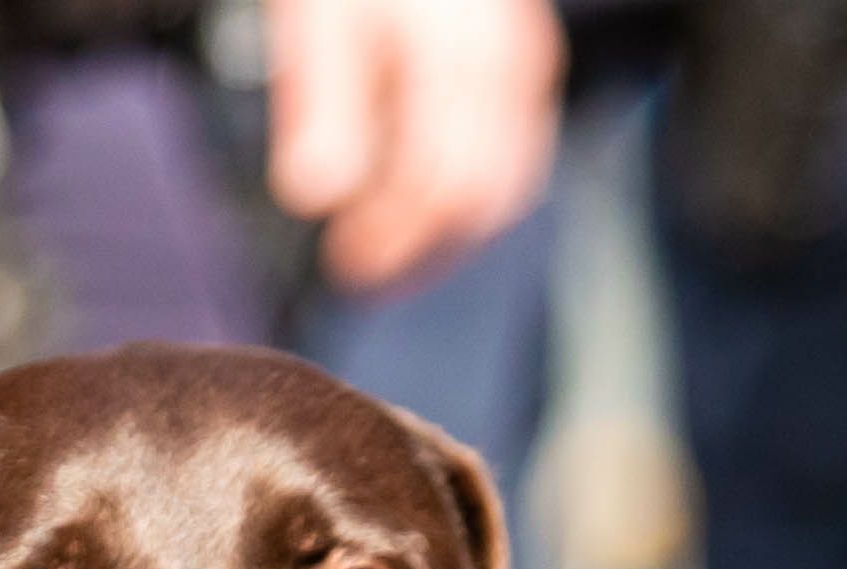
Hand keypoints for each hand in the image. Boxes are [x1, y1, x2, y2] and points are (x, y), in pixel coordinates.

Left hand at [264, 0, 564, 293]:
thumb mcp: (320, 16)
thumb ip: (323, 103)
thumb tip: (318, 195)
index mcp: (463, 58)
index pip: (442, 185)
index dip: (393, 237)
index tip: (343, 261)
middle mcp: (512, 63)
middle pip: (485, 194)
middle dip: (422, 242)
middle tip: (361, 265)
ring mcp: (528, 58)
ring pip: (511, 177)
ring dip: (450, 223)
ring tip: (391, 240)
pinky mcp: (526, 54)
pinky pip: (518, 144)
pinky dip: (473, 183)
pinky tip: (422, 190)